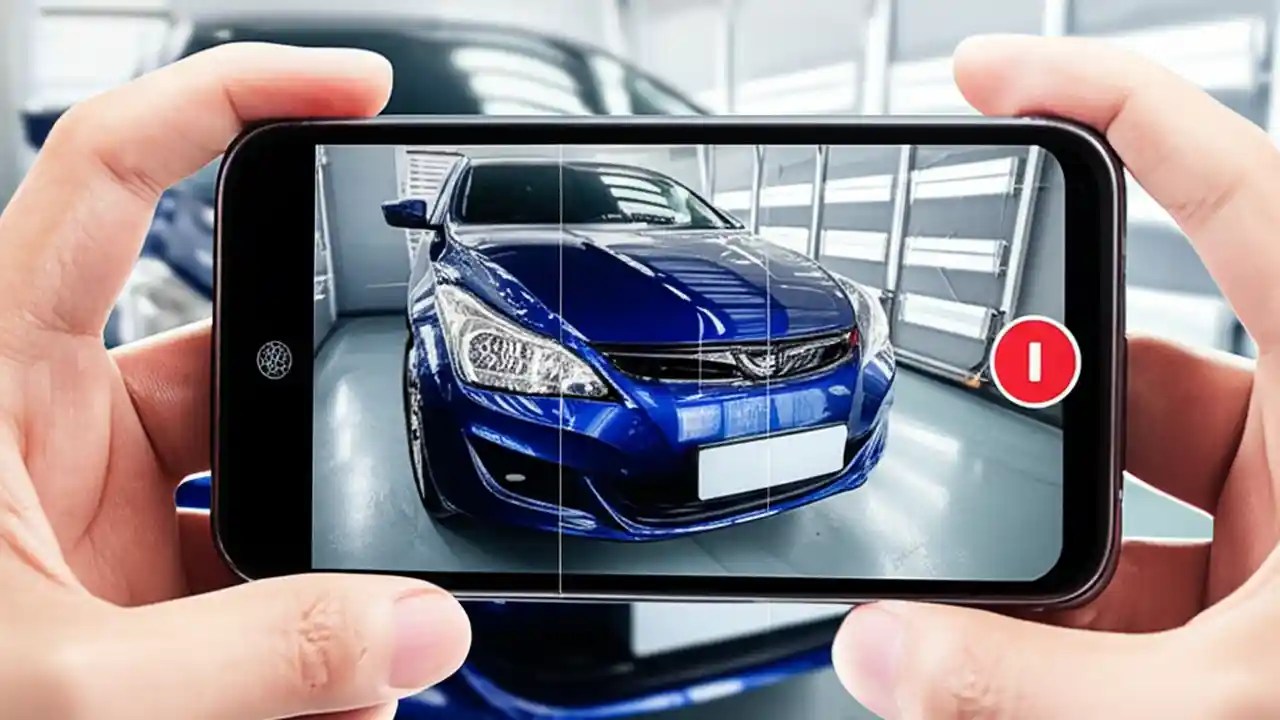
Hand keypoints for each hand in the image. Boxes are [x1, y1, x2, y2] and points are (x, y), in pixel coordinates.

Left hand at [0, 44, 469, 718]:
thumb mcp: (71, 688)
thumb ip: (260, 658)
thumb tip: (419, 628)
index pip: (114, 168)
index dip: (236, 95)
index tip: (356, 88)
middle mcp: (47, 415)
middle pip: (237, 346)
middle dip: (337, 410)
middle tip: (399, 466)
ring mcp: (94, 497)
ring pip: (258, 474)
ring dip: (326, 553)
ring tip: (370, 637)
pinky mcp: (129, 571)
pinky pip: (245, 563)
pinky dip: (302, 620)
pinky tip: (334, 685)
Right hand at [833, 34, 1279, 718]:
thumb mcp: (1225, 700)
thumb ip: (1036, 681)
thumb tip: (887, 654)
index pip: (1230, 189)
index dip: (1107, 100)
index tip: (990, 77)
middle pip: (1134, 353)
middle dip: (1025, 388)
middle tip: (951, 412)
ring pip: (1121, 474)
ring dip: (1039, 520)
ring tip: (974, 571)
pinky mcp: (1255, 591)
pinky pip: (1138, 558)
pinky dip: (1071, 597)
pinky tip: (1022, 642)